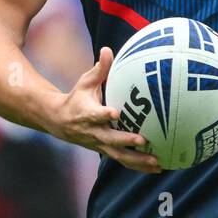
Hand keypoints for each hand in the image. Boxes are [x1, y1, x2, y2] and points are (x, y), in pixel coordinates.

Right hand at [43, 47, 161, 173]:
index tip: (114, 113)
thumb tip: (107, 49)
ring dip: (138, 160)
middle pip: (110, 139)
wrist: (59, 122)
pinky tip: (157, 168)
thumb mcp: (85, 82)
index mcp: (86, 113)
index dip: (104, 114)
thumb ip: (99, 69)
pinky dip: (140, 165)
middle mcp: (93, 132)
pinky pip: (124, 160)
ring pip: (119, 155)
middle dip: (126, 141)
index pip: (94, 114)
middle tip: (143, 140)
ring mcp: (100, 144)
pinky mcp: (106, 151)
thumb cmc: (77, 98)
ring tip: (157, 163)